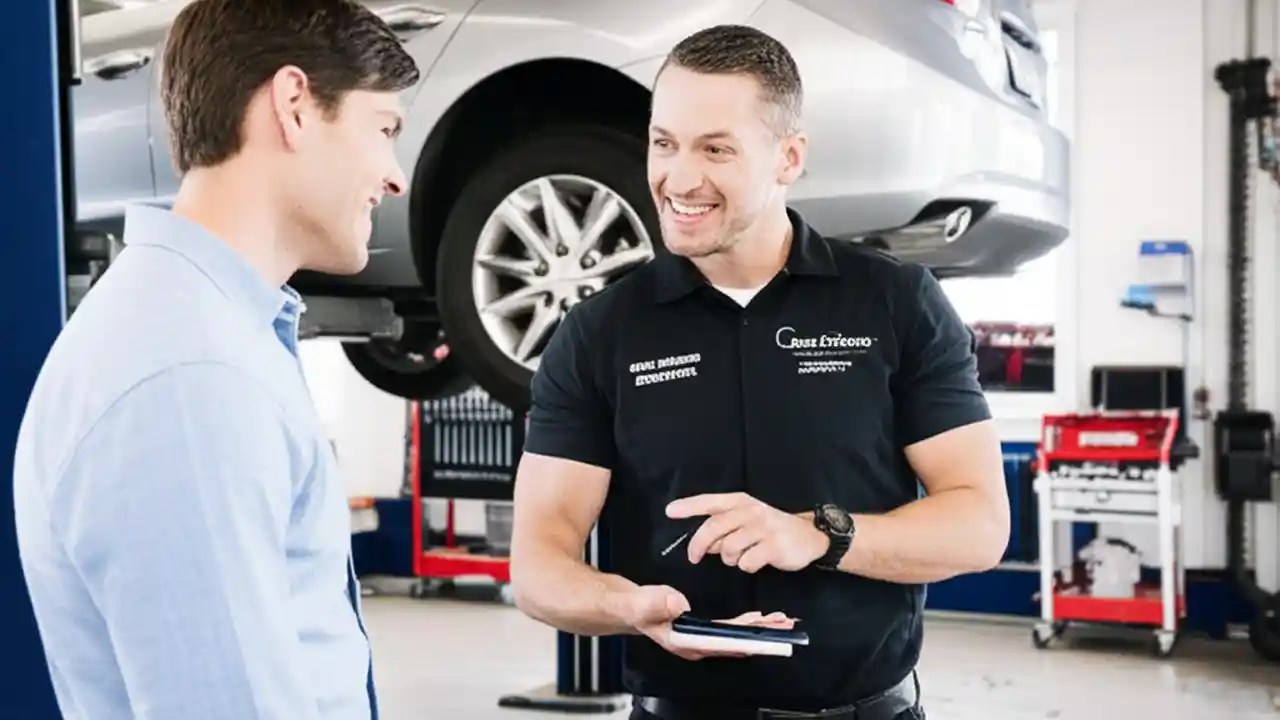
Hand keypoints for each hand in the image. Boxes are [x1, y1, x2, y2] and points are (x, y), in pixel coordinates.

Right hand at [616, 586, 794, 660]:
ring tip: (777, 623)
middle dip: (757, 635)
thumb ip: (655, 602)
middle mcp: (692, 642)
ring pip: (732, 636)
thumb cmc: (630, 607)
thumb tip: (679, 604)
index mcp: (681, 641)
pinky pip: (727, 628)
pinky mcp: (699, 627)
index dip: (740, 640)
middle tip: (781, 626)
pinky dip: (744, 623)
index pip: (716, 644)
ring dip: (755, 630)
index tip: (761, 637)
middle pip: (730, 642)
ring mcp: (697, 636)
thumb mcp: (638, 602)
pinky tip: (757, 619)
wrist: (623, 606)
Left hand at [666, 493, 827, 572]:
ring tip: (742, 556)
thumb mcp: (747, 520)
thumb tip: (701, 544)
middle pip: (714, 529)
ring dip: (730, 559)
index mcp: (741, 502)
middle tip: (693, 557)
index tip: (670, 511)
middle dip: (698, 545)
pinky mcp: (773, 547)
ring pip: (729, 550)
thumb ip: (724, 529)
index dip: (689, 506)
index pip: (710, 502)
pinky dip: (747, 566)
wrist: (809, 536)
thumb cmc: (771, 528)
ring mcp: (763, 528)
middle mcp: (750, 511)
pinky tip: (758, 561)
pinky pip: (746, 562)